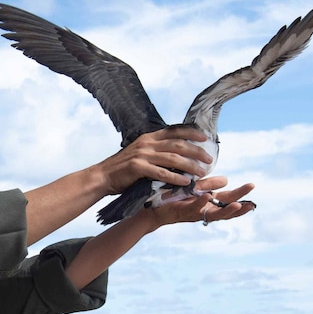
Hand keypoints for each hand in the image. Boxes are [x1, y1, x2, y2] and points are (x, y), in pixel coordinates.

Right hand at [96, 128, 212, 194]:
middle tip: (209, 159)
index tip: (205, 138)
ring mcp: (142, 155)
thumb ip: (157, 151)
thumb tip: (178, 154)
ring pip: (172, 158)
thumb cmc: (124, 168)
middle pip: (178, 144)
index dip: (191, 133)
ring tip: (202, 173)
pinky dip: (174, 178)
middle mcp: (147, 143)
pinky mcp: (137, 168)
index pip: (175, 131)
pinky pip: (160, 172)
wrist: (103, 176)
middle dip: (196, 151)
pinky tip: (185, 182)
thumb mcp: (141, 153)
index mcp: (149, 137)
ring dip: (189, 166)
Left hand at [145, 177, 256, 228]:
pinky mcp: (182, 212)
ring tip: (238, 205)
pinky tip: (208, 196)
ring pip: (214, 214)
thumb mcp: (195, 187)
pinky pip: (194, 208)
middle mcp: (204, 210)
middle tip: (252, 202)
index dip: (241, 196)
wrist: (152, 207)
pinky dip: (201, 202)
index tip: (253, 188)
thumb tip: (227, 179)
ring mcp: (195, 213)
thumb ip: (210, 184)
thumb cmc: (174, 196)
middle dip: (240, 207)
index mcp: (208, 202)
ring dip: (227, 210)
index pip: (229, 200)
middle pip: (226, 211)